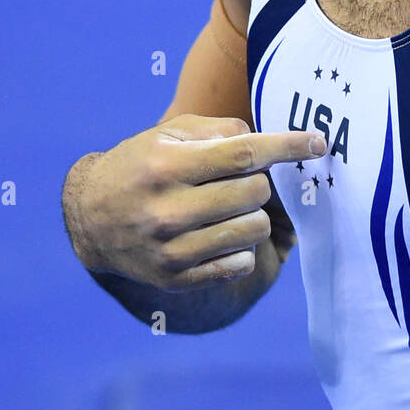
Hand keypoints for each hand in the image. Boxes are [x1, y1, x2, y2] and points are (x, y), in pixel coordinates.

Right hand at [63, 115, 324, 289]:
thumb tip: (264, 138)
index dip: (287, 147)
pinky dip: (241, 246)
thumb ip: (218, 130)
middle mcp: (168, 209)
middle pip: (254, 193)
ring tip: (232, 207)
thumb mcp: (169, 135)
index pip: (243, 154)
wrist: (90, 217)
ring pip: (253, 230)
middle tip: (245, 179)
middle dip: (262, 182)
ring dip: (254, 215)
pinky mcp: (176, 278)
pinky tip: (220, 234)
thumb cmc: (141, 164)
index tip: (318, 143)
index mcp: (168, 166)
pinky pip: (239, 262)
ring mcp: (171, 249)